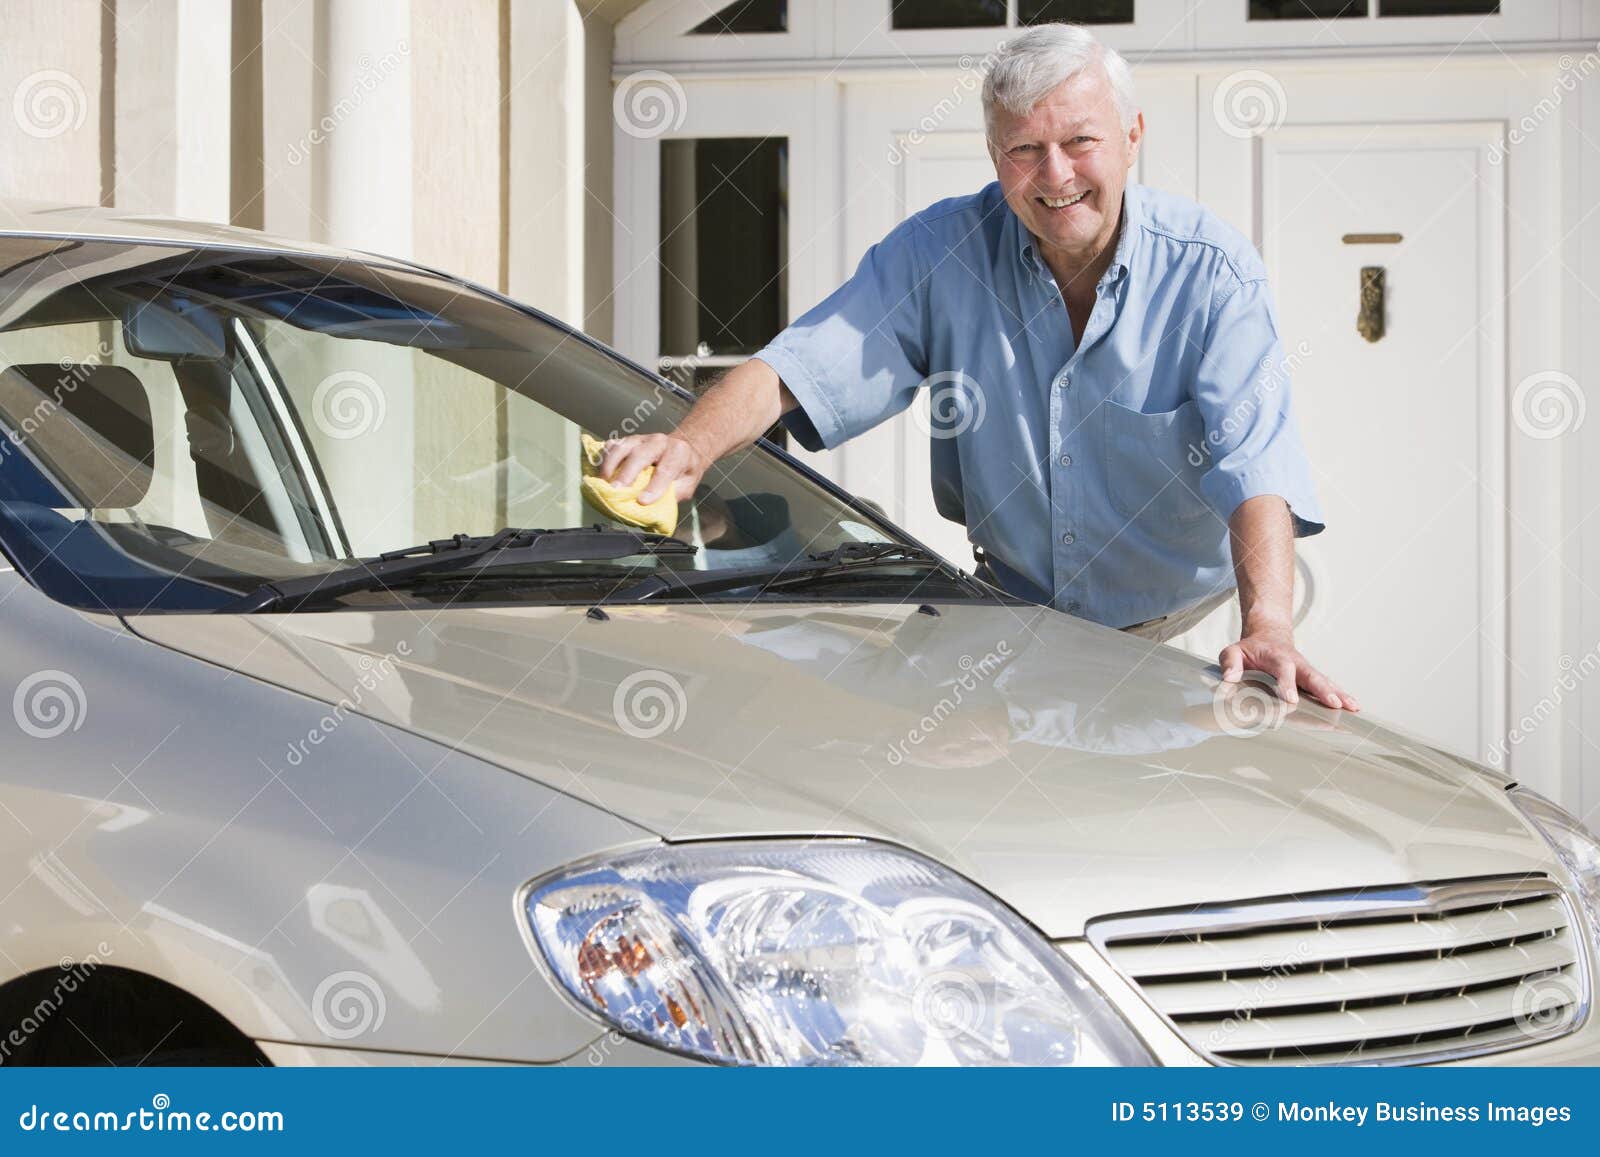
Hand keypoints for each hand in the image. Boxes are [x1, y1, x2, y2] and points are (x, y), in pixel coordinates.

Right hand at [598, 431, 711, 503]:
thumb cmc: (684, 469)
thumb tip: (652, 506)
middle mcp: (659, 441)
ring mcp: (641, 438)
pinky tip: (600, 470)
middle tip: (615, 491)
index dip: (654, 486)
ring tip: (604, 482)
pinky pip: (612, 445)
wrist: (682, 447)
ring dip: (610, 465)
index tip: (643, 501)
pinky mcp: (627, 440)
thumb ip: (673, 493)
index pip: (666, 469)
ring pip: (622, 447)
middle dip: (627, 473)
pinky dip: (604, 457)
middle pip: (640, 455)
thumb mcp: (688, 484)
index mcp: (678, 452)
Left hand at [1219, 621, 1357, 710]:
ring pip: (1324, 681)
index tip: (1291, 699)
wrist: (1268, 636)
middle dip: (1322, 689)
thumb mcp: (1233, 651)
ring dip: (1338, 693)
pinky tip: (1353, 707)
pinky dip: (1341, 695)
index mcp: (1276, 656)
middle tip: (1333, 703)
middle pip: (1311, 675)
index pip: (1283, 669)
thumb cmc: (1250, 649)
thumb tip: (1229, 679)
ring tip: (1353, 707)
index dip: (1287, 683)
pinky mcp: (1311, 677)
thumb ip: (1230, 663)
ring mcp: (1306, 670)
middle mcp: (1296, 663)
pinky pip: (1328, 686)